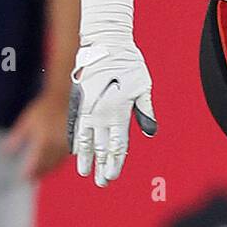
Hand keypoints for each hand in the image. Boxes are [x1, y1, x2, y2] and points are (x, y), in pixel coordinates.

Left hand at [5, 91, 70, 180]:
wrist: (67, 97)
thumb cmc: (47, 107)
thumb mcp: (28, 121)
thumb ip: (17, 137)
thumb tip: (6, 150)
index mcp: (44, 143)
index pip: (35, 164)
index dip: (29, 173)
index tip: (23, 178)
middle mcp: (56, 146)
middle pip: (47, 166)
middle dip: (39, 174)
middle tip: (32, 179)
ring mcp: (66, 145)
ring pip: (58, 163)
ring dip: (50, 170)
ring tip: (43, 173)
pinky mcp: (74, 141)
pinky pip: (65, 156)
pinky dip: (59, 161)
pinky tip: (55, 161)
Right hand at [67, 39, 156, 186]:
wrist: (104, 44)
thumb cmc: (128, 64)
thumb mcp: (142, 86)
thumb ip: (144, 110)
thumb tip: (150, 132)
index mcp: (119, 110)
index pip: (118, 144)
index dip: (116, 162)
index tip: (112, 175)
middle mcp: (102, 112)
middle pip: (102, 146)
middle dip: (102, 166)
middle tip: (102, 182)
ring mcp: (88, 107)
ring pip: (86, 139)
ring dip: (86, 157)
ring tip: (85, 172)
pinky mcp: (78, 100)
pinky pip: (75, 125)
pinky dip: (75, 139)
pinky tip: (75, 150)